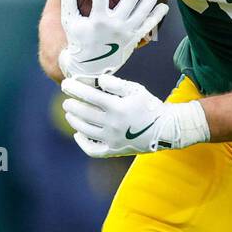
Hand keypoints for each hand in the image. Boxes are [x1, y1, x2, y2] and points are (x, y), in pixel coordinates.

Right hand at [59, 0, 167, 78]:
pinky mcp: (134, 39)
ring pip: (144, 10)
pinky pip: (149, 25)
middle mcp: (115, 25)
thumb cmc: (78, 40)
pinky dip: (157, 16)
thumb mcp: (69, 21)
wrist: (90, 67)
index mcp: (98, 19)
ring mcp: (127, 32)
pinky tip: (164, 6)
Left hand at [62, 73, 209, 157]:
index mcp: (118, 107)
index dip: (74, 89)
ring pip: (84, 130)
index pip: (89, 96)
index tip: (66, 84)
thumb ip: (115, 84)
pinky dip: (82, 143)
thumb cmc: (149, 106)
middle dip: (71, 105)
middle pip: (83, 113)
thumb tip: (97, 80)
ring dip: (73, 120)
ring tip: (70, 113)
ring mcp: (112, 139)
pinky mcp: (114, 150)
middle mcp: (113, 124)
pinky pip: (92, 150)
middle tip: (67, 100)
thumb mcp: (136, 89)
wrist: (165, 129)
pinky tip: (78, 134)